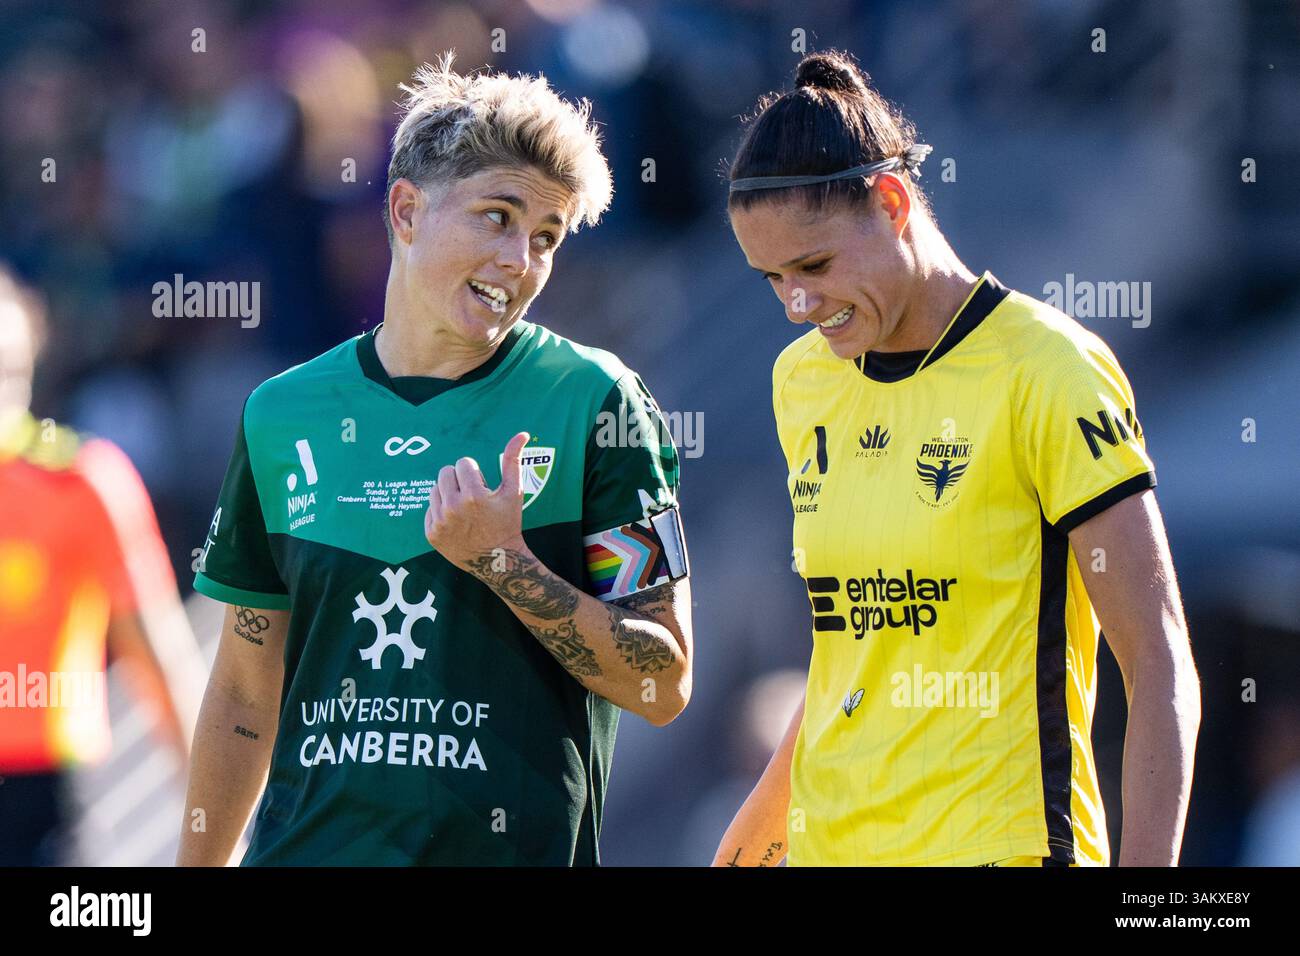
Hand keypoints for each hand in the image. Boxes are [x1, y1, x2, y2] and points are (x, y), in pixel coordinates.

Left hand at [424, 432, 529, 573]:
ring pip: (435, 489)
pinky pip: (429, 508)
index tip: (482, 488)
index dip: (475, 474)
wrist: (497, 560)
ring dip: (448, 494)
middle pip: (445, 472)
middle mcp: (453, 508)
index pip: (463, 463)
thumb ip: (513, 460)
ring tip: (464, 509)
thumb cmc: (507, 523)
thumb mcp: (513, 492)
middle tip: (472, 496)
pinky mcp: (431, 534)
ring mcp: (440, 522)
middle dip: (459, 479)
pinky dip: (441, 511)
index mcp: (474, 495)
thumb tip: (522, 434)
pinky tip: (456, 522)